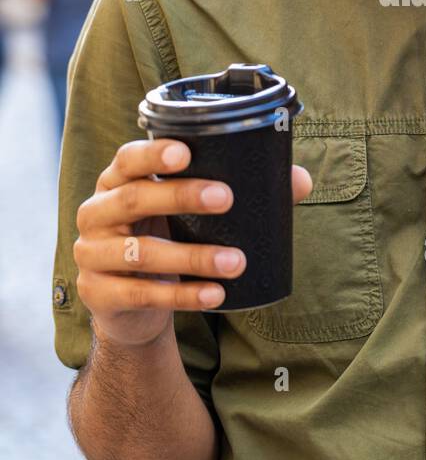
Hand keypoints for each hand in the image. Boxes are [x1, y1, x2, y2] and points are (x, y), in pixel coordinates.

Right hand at [74, 138, 312, 348]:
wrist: (131, 306)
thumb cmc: (166, 239)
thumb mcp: (190, 215)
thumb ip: (238, 193)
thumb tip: (299, 181)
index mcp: (116, 182)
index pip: (127, 158)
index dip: (153, 154)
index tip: (187, 153)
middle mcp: (96, 213)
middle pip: (133, 199)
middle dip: (181, 196)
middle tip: (226, 199)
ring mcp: (92, 255)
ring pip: (141, 253)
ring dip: (193, 257)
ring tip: (236, 261)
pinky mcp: (99, 294)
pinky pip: (142, 294)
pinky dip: (183, 295)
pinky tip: (215, 295)